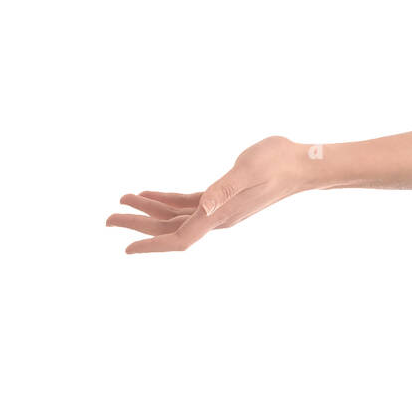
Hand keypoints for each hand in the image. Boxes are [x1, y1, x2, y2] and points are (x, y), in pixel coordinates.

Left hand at [105, 135, 308, 253]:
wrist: (303, 163)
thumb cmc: (278, 162)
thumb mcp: (248, 169)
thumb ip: (225, 188)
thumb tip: (204, 207)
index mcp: (220, 215)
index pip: (180, 238)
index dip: (151, 245)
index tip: (125, 248)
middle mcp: (217, 217)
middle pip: (170, 229)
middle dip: (138, 224)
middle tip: (108, 217)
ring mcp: (220, 209)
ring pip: (176, 217)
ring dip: (149, 210)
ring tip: (123, 200)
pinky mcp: (224, 198)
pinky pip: (188, 205)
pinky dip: (167, 201)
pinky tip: (152, 194)